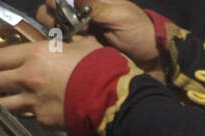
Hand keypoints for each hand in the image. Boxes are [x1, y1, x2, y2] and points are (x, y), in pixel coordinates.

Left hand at [0, 34, 105, 129]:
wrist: (116, 98)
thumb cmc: (103, 68)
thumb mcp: (82, 45)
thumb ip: (63, 43)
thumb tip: (62, 39)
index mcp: (34, 55)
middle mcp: (28, 78)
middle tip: (0, 83)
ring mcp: (35, 102)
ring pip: (3, 105)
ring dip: (6, 102)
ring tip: (15, 100)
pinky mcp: (45, 121)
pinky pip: (31, 119)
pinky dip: (34, 116)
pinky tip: (44, 111)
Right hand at [38, 0, 162, 77]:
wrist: (153, 59)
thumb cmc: (140, 32)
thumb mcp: (120, 16)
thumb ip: (97, 8)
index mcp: (91, 0)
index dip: (56, 1)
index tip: (57, 6)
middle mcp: (81, 13)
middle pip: (51, 10)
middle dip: (52, 17)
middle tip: (66, 28)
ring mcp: (80, 32)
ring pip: (53, 28)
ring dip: (56, 32)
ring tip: (69, 39)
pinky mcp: (82, 49)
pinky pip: (63, 46)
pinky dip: (62, 47)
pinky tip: (69, 49)